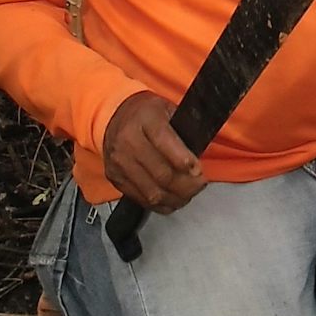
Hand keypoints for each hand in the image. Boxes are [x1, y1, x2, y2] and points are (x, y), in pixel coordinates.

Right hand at [102, 91, 205, 212]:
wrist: (116, 117)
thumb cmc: (147, 115)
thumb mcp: (168, 110)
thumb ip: (184, 132)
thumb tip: (199, 159)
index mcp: (144, 119)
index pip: (164, 141)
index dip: (184, 160)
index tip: (198, 170)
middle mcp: (127, 140)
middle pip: (161, 174)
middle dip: (186, 185)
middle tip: (199, 184)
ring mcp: (119, 162)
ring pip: (152, 192)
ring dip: (176, 198)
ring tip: (189, 193)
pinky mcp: (115, 178)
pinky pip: (141, 199)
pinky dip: (161, 204)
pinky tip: (173, 199)